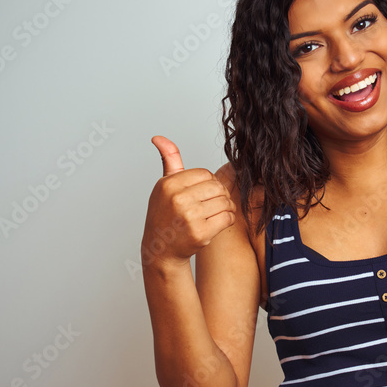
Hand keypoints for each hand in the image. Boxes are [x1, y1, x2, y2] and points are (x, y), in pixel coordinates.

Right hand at [142, 136, 235, 266]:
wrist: (161, 249)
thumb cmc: (164, 215)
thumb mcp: (163, 186)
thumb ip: (168, 159)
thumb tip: (159, 137)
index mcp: (169, 184)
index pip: (205, 174)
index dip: (208, 183)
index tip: (202, 193)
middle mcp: (177, 199)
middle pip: (218, 187)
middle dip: (219, 195)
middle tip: (212, 203)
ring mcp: (189, 217)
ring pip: (225, 202)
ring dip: (225, 208)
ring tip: (214, 213)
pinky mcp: (200, 233)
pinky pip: (227, 218)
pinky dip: (227, 220)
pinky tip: (216, 223)